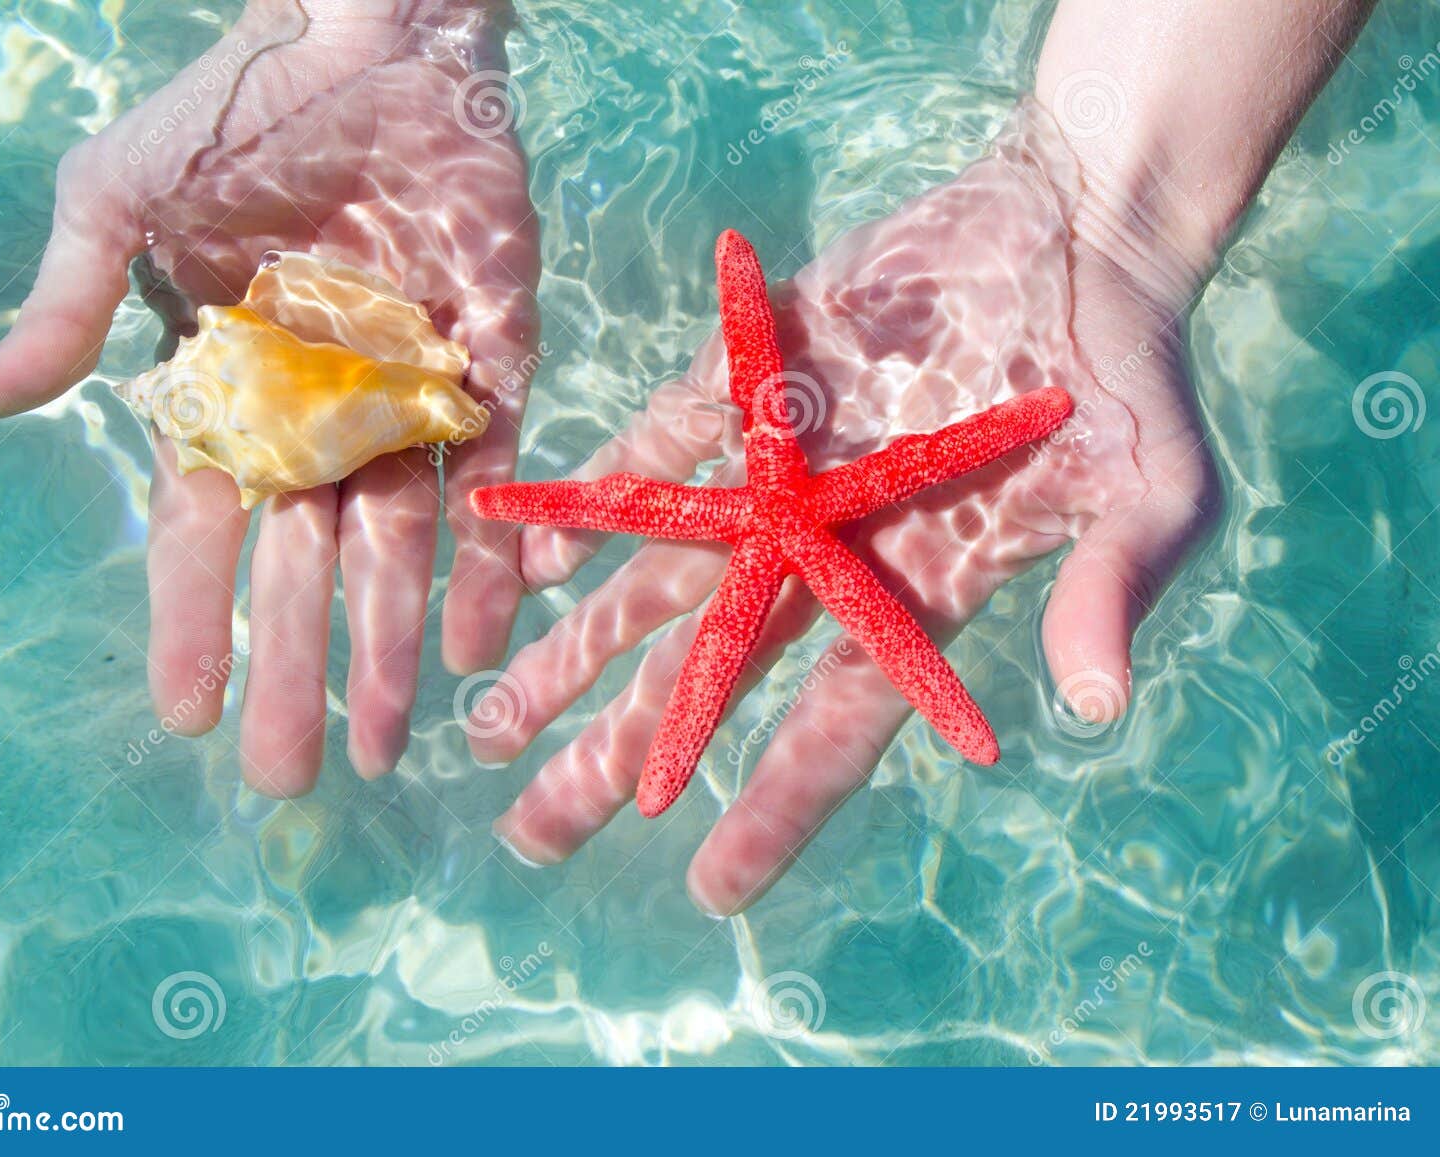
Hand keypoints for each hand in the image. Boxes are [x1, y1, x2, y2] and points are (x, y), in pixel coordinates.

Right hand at [0, 0, 540, 793]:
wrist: (369, 34)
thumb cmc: (239, 109)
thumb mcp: (118, 204)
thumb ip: (65, 311)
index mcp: (235, 389)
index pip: (207, 532)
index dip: (196, 621)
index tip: (187, 711)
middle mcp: (323, 413)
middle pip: (307, 565)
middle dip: (296, 669)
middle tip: (288, 776)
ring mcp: (409, 395)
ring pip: (399, 546)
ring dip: (389, 644)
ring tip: (382, 742)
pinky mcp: (493, 363)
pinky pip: (494, 478)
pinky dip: (489, 555)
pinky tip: (479, 639)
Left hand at [472, 106, 1218, 914]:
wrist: (1074, 234)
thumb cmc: (1127, 375)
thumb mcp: (1153, 495)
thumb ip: (1113, 596)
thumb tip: (1095, 708)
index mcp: (914, 597)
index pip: (830, 729)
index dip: (772, 809)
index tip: (708, 892)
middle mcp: (824, 554)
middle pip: (704, 675)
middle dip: (618, 754)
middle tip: (534, 835)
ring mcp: (777, 474)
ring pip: (653, 582)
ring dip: (575, 651)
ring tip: (492, 729)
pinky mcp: (746, 385)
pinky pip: (653, 454)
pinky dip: (593, 505)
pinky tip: (529, 566)